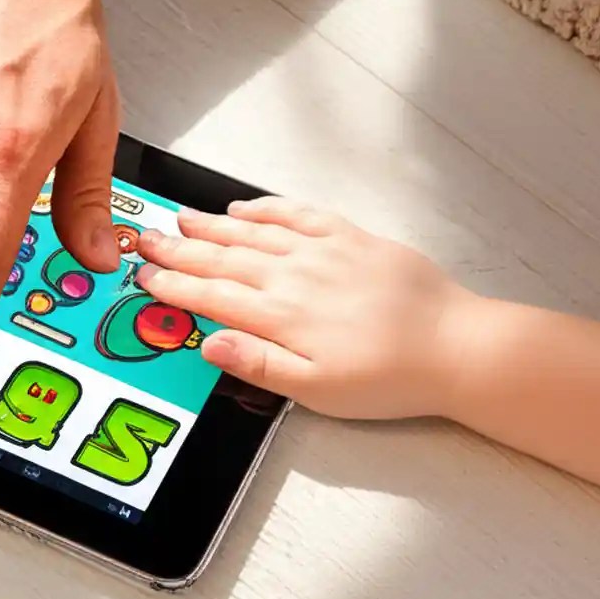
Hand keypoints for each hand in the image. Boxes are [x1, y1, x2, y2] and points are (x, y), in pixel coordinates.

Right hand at [136, 198, 473, 419]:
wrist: (455, 346)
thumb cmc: (387, 378)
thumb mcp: (317, 391)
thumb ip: (259, 364)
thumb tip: (209, 343)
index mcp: (281, 317)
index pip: (212, 296)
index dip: (173, 285)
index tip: (144, 277)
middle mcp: (294, 276)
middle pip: (224, 258)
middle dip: (179, 249)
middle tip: (145, 239)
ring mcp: (323, 252)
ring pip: (254, 233)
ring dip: (212, 225)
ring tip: (180, 218)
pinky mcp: (352, 239)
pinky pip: (299, 215)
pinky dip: (267, 209)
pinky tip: (243, 207)